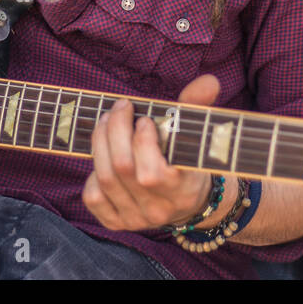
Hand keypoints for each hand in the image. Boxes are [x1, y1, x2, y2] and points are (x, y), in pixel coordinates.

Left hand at [83, 73, 221, 230]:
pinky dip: (92, 173)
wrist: (186, 201)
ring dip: (101, 142)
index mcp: (182, 192)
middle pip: (122, 169)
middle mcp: (157, 210)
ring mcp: (135, 219)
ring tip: (107, 120)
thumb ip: (198, 107)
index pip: (152, 174)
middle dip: (115, 130)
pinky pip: (93, 198)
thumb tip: (209, 81)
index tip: (144, 119)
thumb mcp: (196, 135)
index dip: (142, 143)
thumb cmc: (188, 158)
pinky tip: (104, 157)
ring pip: (105, 179)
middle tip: (120, 108)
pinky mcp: (116, 222)